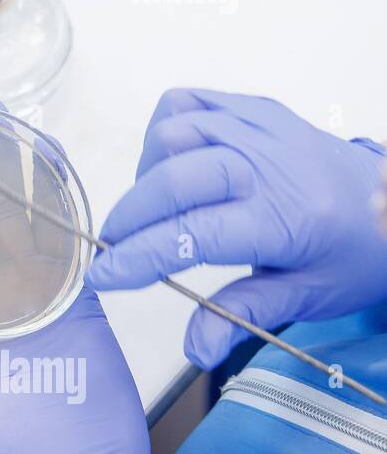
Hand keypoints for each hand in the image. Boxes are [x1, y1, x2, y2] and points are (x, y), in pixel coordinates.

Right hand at [85, 88, 386, 369]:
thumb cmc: (351, 253)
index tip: (102, 276)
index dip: (139, 256)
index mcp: (288, 218)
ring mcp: (259, 126)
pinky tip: (170, 164)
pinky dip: (162, 133)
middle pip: (174, 179)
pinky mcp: (252, 106)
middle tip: (115, 245)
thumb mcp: (309, 296)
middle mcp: (271, 164)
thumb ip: (245, 315)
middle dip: (131, 216)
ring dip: (147, 175)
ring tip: (155, 208)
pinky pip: (185, 104)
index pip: (194, 234)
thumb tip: (195, 350)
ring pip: (173, 135)